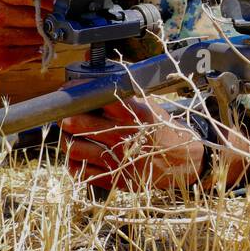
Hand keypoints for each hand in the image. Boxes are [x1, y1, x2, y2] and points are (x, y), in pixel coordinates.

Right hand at [0, 0, 54, 79]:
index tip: (53, 2)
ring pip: (36, 37)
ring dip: (43, 36)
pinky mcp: (0, 58)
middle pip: (36, 17)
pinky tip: (32, 46)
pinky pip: (31, 53)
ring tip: (41, 34)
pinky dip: (36, 50)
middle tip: (50, 20)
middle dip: (46, 19)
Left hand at [60, 98, 204, 191]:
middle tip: (66, 114)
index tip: (69, 90)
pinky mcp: (115, 180)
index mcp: (134, 114)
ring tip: (71, 135)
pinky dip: (74, 163)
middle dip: (65, 116)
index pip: (95, 98)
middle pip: (75, 123)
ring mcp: (118, 160)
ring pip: (73, 148)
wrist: (184, 161)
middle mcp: (123, 136)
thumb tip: (92, 71)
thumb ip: (123, 92)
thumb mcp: (150, 105)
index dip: (77, 92)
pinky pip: (81, 172)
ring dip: (67, 140)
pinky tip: (80, 156)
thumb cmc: (163, 129)